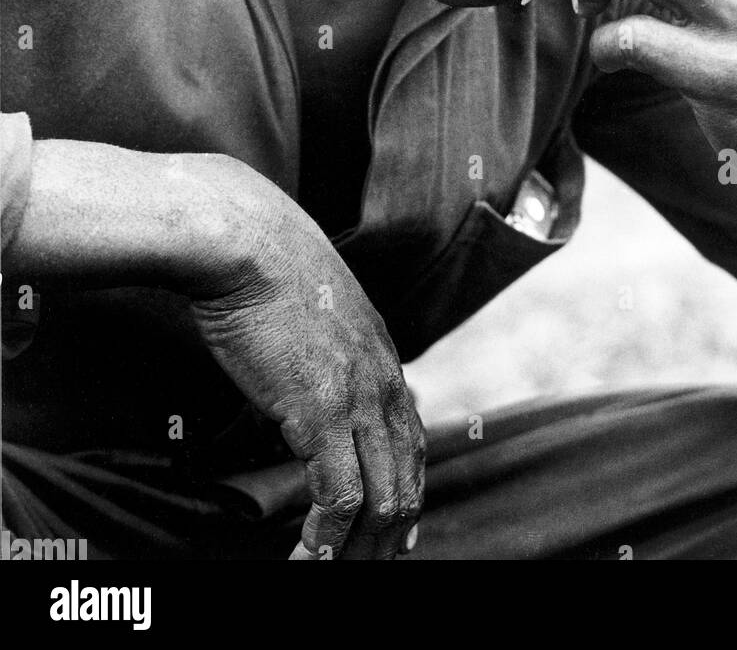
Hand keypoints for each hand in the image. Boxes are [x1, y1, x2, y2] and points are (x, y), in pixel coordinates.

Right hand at [187, 174, 424, 559]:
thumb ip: (323, 349)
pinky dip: (329, 539)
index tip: (395, 529)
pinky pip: (340, 498)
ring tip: (334, 571)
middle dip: (390, 533)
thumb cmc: (264, 270)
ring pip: (383, 498)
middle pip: (408, 479)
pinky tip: (310, 555)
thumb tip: (303, 375)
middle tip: (369, 565)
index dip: (406, 491)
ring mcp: (358, 399)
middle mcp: (383, 382)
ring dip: (361, 548)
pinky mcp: (322, 413)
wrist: (245, 241)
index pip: (414, 442)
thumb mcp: (313, 311)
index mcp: (383, 358)